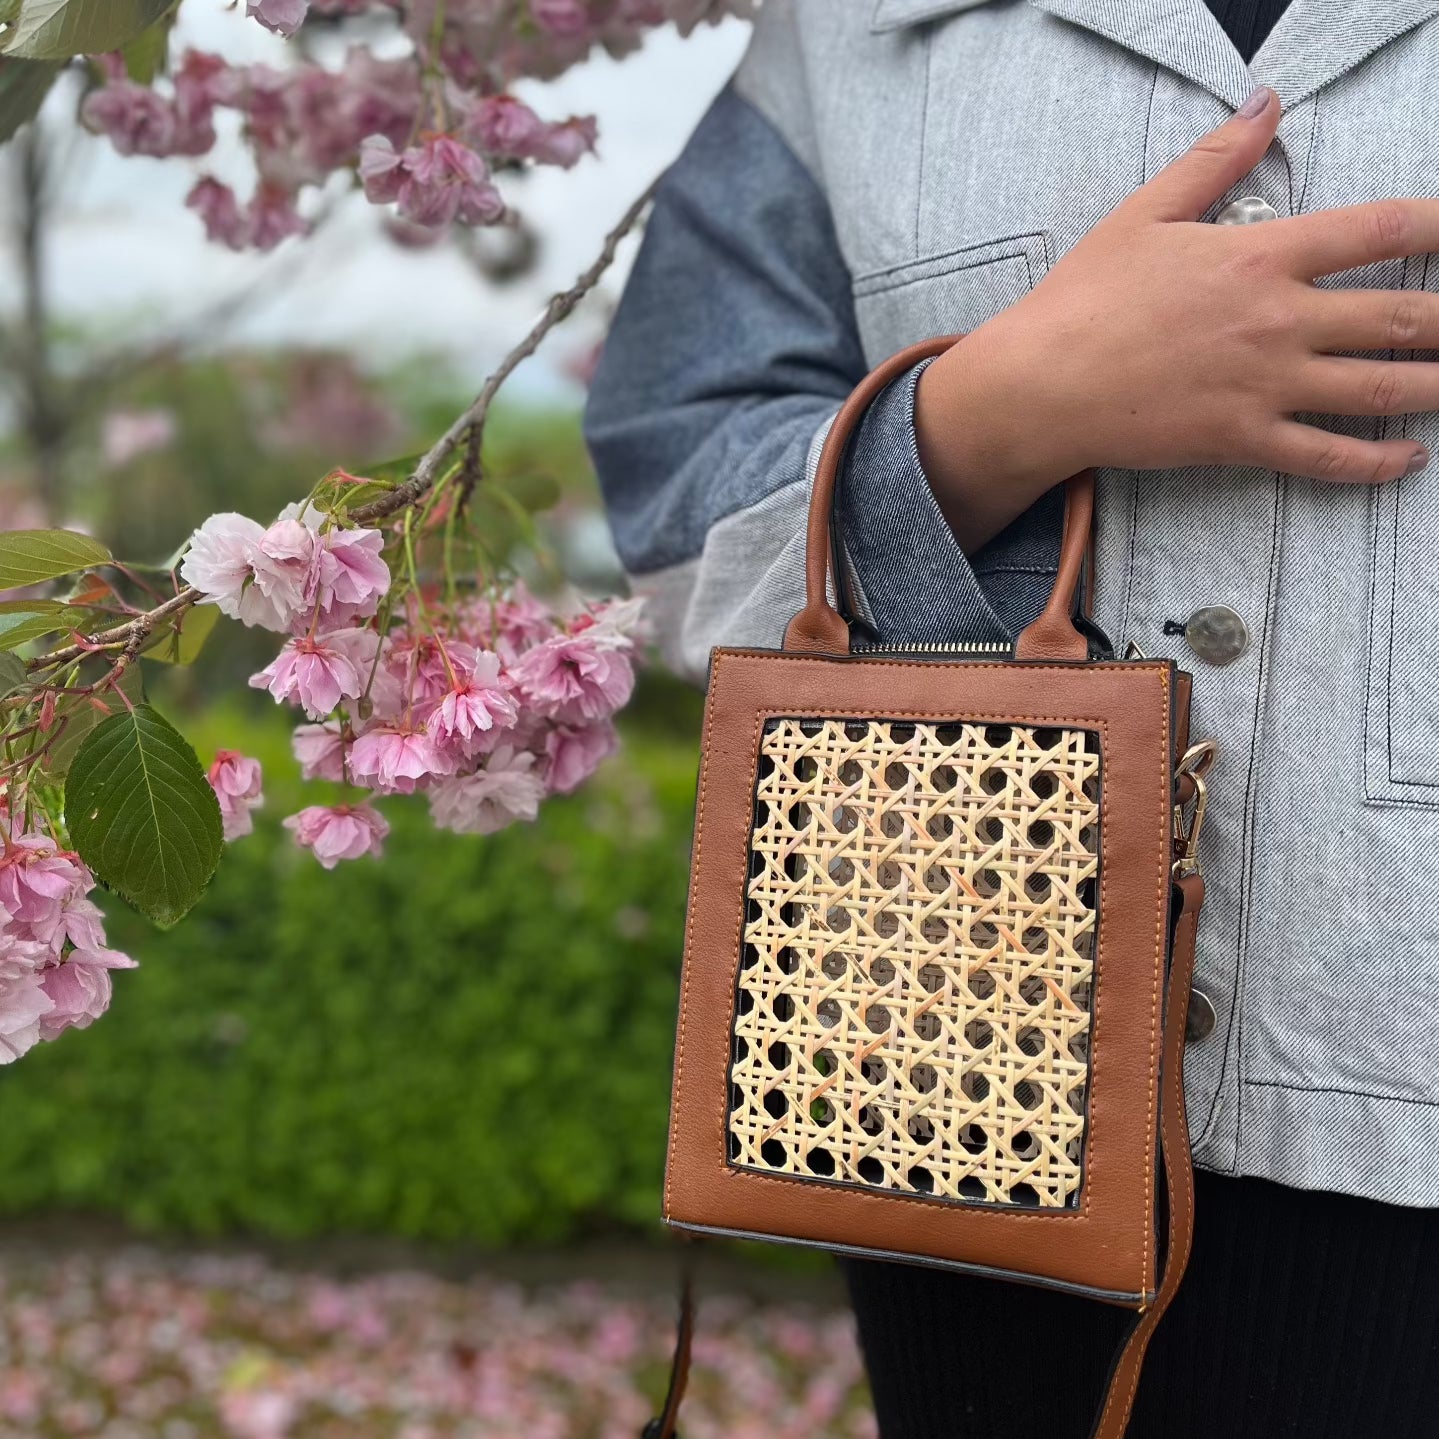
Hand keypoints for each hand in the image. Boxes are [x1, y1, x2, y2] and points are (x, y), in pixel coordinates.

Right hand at [916, 85, 1437, 551]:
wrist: (1041, 384)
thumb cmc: (1084, 299)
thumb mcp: (1145, 213)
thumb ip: (1215, 160)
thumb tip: (1266, 103)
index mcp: (1261, 255)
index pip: (1381, 230)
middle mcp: (1279, 320)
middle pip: (1401, 317)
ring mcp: (1266, 386)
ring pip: (1381, 389)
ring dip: (1435, 387)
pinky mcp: (1242, 440)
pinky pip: (1328, 456)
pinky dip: (1377, 461)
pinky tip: (1409, 458)